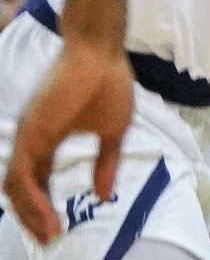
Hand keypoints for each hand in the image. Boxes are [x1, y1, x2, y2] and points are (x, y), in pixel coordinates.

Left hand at [4, 40, 132, 242]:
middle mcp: (29, 142)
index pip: (37, 182)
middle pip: (19, 190)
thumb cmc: (108, 83)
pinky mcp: (28, 134)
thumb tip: (104, 195)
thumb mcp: (114, 130)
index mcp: (46, 141)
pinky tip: (47, 213)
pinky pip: (20, 176)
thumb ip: (106, 162)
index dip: (44, 207)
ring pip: (14, 187)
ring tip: (50, 232)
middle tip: (50, 239)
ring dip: (29, 214)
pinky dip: (31, 199)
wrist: (102, 52)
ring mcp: (26, 138)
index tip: (58, 229)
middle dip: (32, 218)